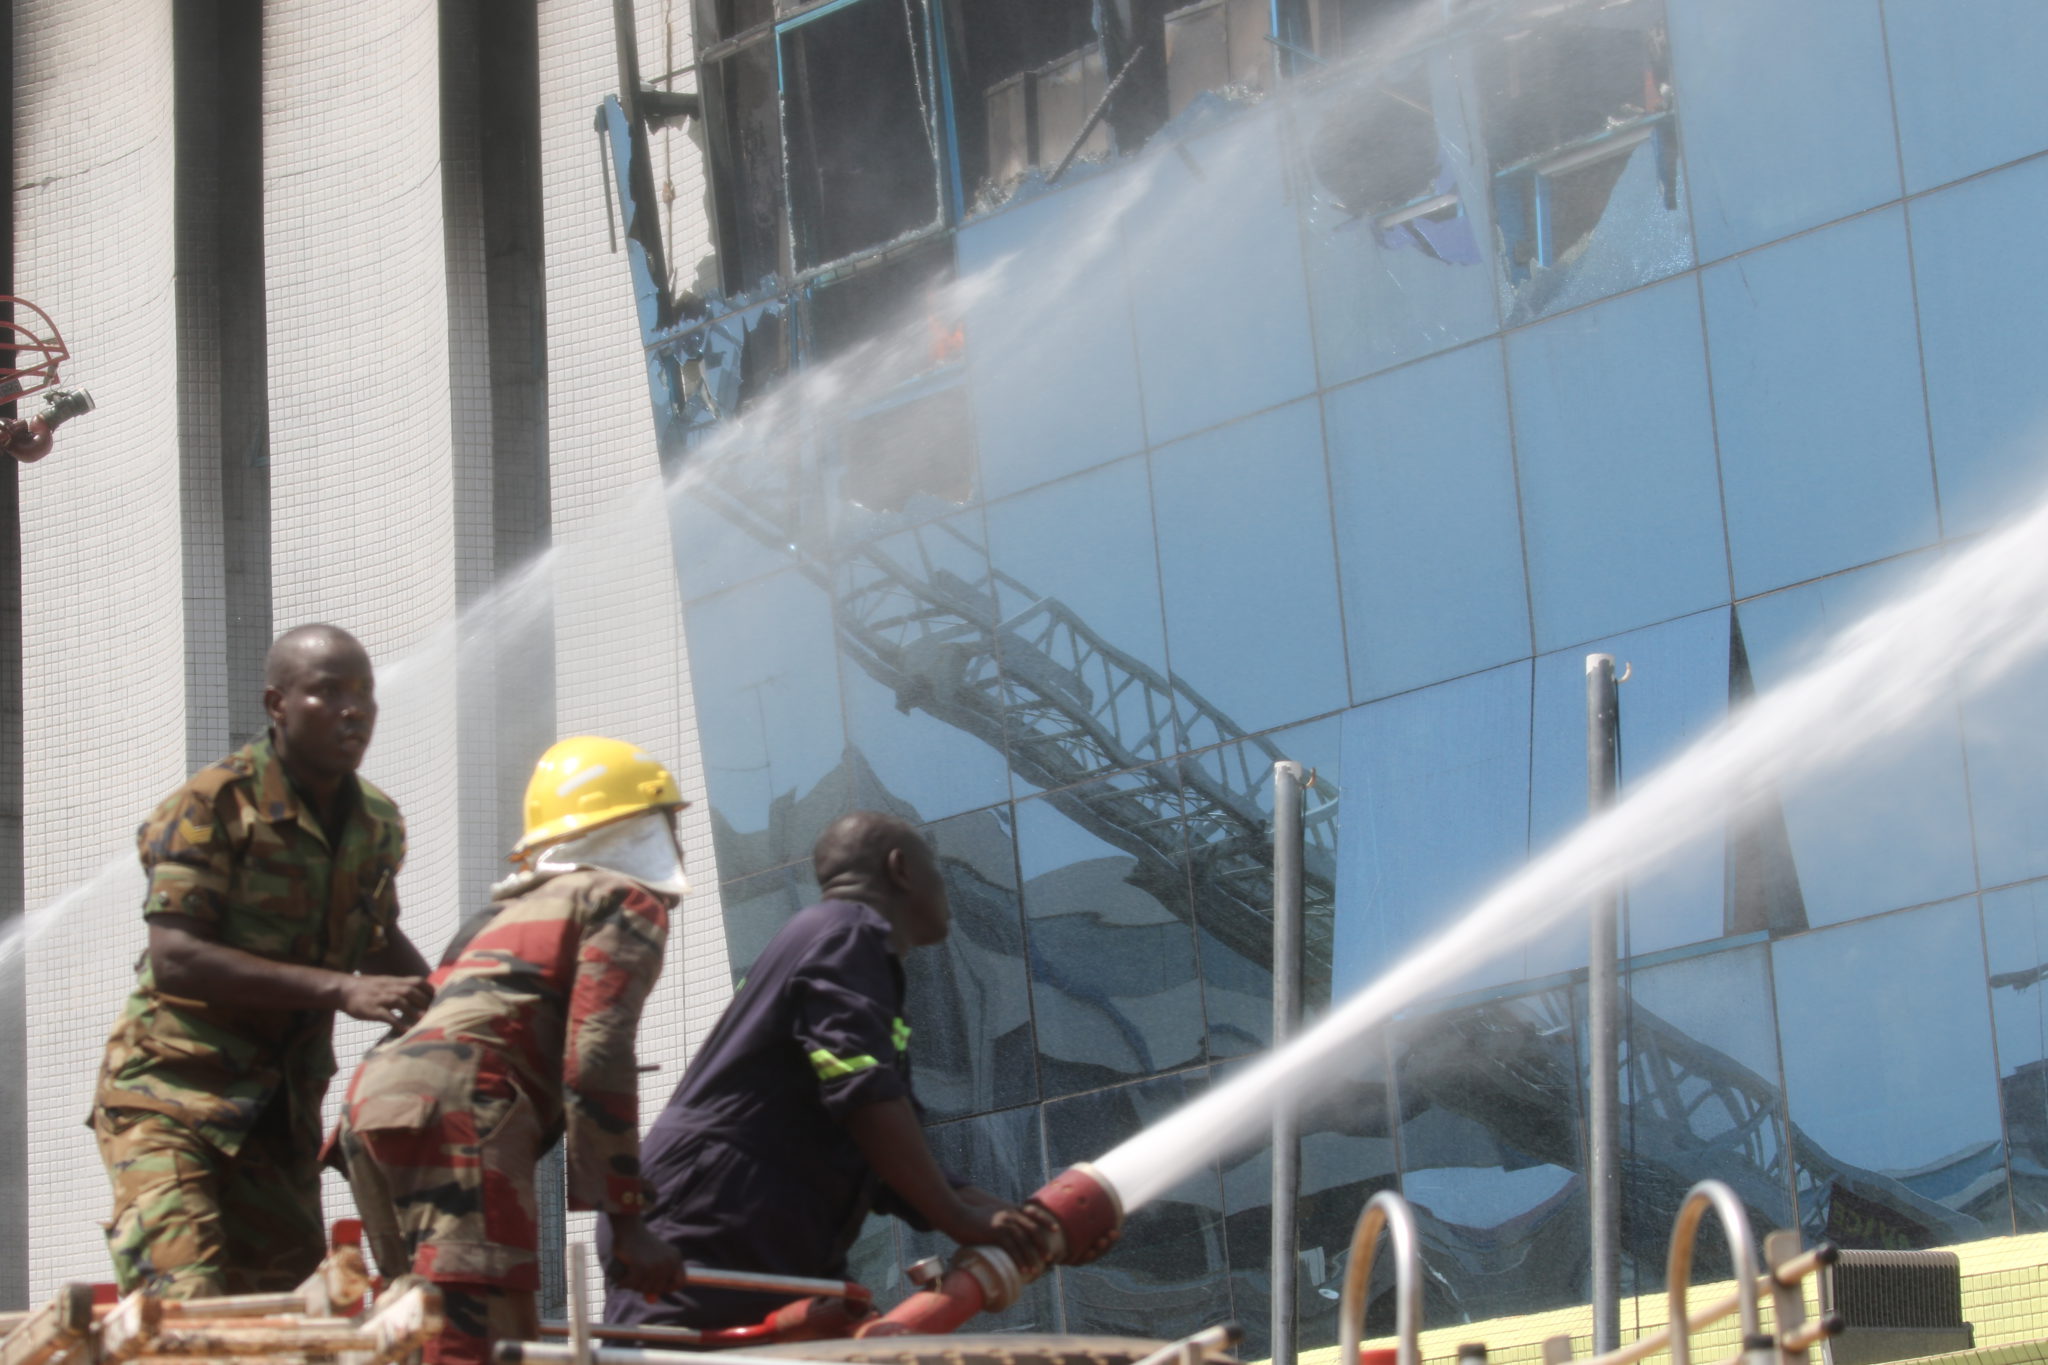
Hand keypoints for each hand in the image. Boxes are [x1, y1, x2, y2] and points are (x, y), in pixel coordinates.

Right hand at [336, 974, 431, 1027]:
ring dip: (414, 1011)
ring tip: (425, 1021)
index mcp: (395, 981)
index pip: (417, 981)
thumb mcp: (386, 983)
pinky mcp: (372, 1010)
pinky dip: (397, 1023)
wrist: (343, 990)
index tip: (440, 998)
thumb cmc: (368, 989)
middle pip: (411, 991)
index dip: (430, 989)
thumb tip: (420, 995)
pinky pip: (386, 1016)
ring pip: (400, 1002)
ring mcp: (380, 998)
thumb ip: (401, 987)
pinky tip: (405, 1031)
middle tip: (436, 1012)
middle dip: (425, 1001)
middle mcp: (389, 988)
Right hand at [607, 1216, 681, 1296]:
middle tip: (637, 1275)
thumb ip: (655, 1281)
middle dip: (646, 1286)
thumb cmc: (641, 1246)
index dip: (668, 1288)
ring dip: (634, 1284)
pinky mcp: (641, 1266)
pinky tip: (623, 1275)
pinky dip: (625, 1282)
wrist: (630, 1229)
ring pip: (644, 1288)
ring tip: (631, 1271)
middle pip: (659, 1289)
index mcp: (676, 1258)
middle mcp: (669, 1262)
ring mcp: (655, 1265)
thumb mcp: (654, 1262)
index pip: (680, 1283)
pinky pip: (632, 1285)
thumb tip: (652, 1300)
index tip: (657, 1285)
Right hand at [938, 1196, 1058, 1273]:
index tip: (1056, 1229)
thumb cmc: (970, 1218)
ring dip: (1031, 1256)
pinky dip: (1019, 1259)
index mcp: (1010, 1209)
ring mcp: (1003, 1222)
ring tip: (1036, 1269)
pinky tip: (1023, 1269)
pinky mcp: (995, 1232)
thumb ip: (1000, 1221)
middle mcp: (1009, 1214)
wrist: (956, 1215)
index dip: (1045, 1220)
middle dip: (1042, 1244)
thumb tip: (1006, 1234)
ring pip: (1024, 1241)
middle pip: (1032, 1229)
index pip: (1033, 1212)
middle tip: (1048, 1257)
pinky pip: (1012, 1248)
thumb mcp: (990, 1215)